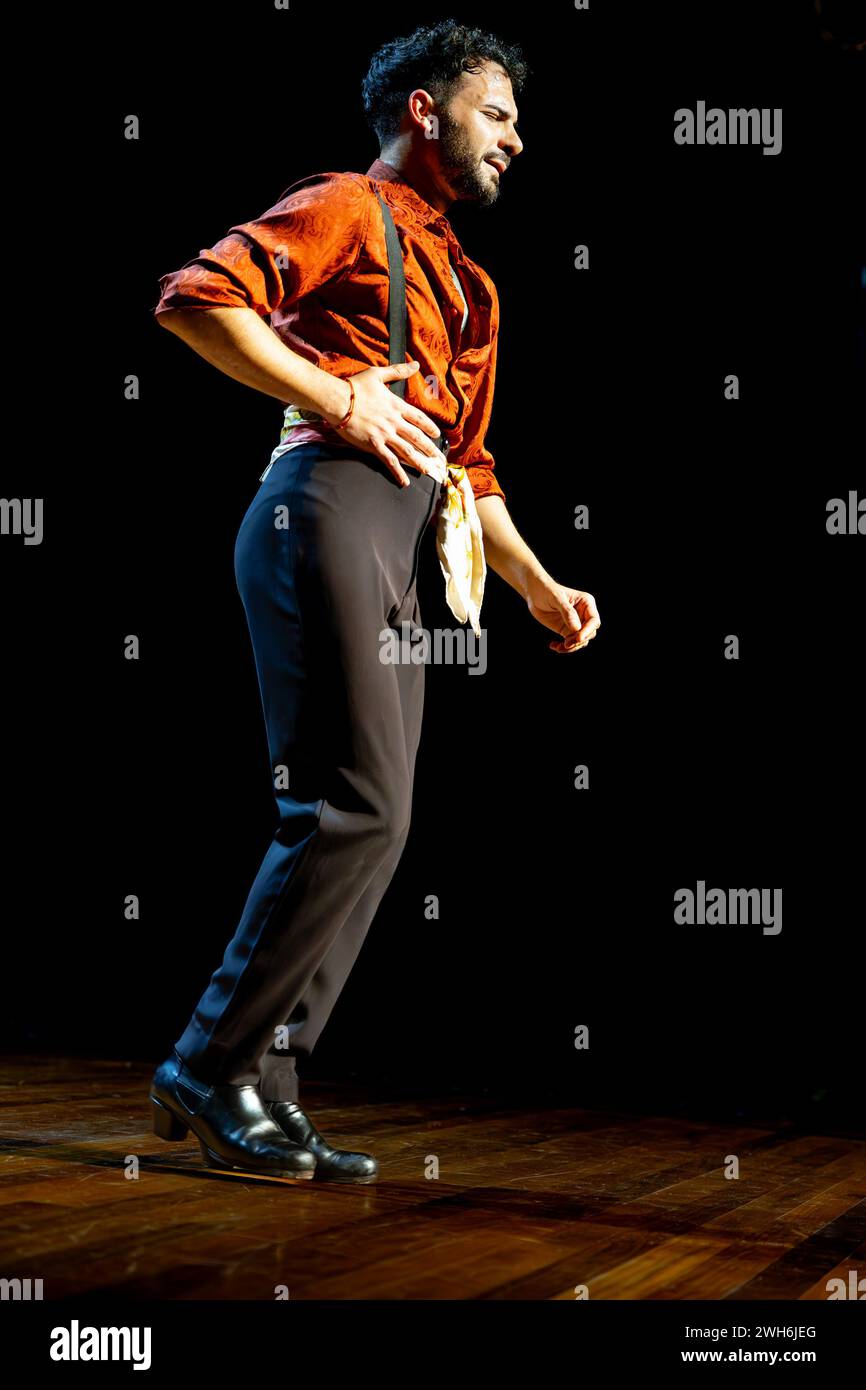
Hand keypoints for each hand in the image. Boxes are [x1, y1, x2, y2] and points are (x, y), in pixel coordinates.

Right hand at [322, 362, 446, 486]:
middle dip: (430, 449)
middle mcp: (394, 421)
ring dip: (419, 462)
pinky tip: (405, 481)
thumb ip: (398, 371)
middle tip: (438, 459)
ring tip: (428, 470)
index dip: (430, 427)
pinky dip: (398, 472)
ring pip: (407, 451)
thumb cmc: (355, 386)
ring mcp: (384, 434)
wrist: (337, 399)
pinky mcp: (373, 444)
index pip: (419, 418)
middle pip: (417, 437)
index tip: (437, 435)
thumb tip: (415, 364)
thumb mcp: (378, 374)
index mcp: (396, 405)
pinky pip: (389, 461)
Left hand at [524, 573, 600, 652]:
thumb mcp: (556, 599)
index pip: (594, 621)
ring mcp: (576, 623)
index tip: (578, 638)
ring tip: (559, 647)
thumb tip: (577, 628)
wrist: (534, 593)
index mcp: (586, 603)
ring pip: (581, 641)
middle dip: (579, 640)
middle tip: (566, 644)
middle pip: (590, 633)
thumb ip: (567, 612)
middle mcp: (584, 614)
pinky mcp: (567, 631)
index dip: (588, 631)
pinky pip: (571, 643)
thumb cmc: (546, 591)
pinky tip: (553, 645)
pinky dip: (564, 648)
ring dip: (572, 647)